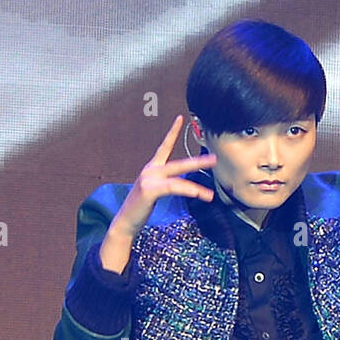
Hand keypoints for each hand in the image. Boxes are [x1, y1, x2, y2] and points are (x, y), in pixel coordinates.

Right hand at [99, 115, 216, 272]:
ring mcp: (149, 179)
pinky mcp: (149, 190)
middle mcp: (150, 171)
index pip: (164, 146)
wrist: (125, 221)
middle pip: (179, 164)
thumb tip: (184, 184)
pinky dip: (186, 191)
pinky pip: (173, 188)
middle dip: (198, 162)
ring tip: (210, 195)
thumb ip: (167, 184)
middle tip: (214, 159)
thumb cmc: (140, 208)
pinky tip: (197, 194)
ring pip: (178, 179)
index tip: (181, 118)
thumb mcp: (155, 192)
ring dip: (196, 188)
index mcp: (152, 169)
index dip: (172, 132)